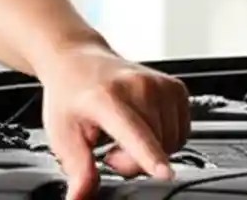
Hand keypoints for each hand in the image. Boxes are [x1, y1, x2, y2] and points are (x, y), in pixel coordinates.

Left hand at [36, 43, 190, 199]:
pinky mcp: (176, 87)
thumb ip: (78, 169)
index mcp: (107, 98)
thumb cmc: (70, 95)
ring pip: (173, 142)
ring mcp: (160, 84)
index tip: (164, 173)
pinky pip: (183, 131)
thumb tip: (80, 197)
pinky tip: (144, 126)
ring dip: (153, 149)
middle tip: (110, 149)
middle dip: (135, 161)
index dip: (150, 157)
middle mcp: (137, 86)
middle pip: (157, 147)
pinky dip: (166, 137)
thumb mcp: (63, 134)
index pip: (135, 132)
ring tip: (125, 134)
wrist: (78, 60)